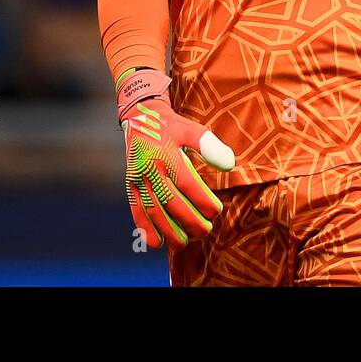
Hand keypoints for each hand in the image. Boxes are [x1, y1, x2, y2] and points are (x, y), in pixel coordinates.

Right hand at [118, 70, 235, 249]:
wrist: (140, 117)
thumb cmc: (172, 127)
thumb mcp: (192, 129)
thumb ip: (210, 145)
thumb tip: (230, 164)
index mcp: (167, 154)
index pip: (186, 182)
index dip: (201, 200)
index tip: (216, 211)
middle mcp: (150, 168)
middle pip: (169, 200)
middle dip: (188, 220)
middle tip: (205, 231)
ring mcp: (138, 178)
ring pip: (152, 209)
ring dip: (168, 230)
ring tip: (184, 244)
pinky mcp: (130, 185)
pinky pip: (136, 209)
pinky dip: (145, 228)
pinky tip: (156, 243)